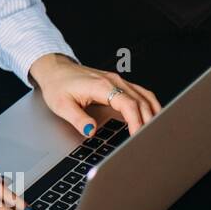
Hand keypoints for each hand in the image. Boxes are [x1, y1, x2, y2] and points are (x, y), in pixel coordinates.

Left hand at [28, 53, 162, 136]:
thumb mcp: (61, 105)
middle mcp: (113, 81)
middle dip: (149, 121)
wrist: (54, 70)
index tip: (139, 136)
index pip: (127, 104)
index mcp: (101, 86)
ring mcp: (118, 81)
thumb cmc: (57, 85)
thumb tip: (91, 131)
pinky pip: (141, 93)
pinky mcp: (119, 83)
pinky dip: (149, 105)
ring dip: (153, 113)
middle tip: (151, 140)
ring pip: (144, 97)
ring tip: (156, 131)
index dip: (136, 121)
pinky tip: (152, 116)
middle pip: (141, 101)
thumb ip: (77, 119)